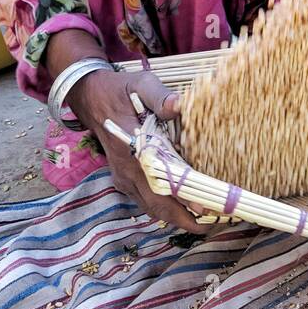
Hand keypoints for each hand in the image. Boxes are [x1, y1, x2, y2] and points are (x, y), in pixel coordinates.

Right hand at [67, 67, 208, 234]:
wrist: (91, 98)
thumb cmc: (120, 91)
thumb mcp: (141, 85)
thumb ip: (160, 96)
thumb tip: (178, 105)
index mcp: (131, 151)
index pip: (160, 184)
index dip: (183, 200)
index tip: (207, 210)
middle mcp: (127, 172)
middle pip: (157, 207)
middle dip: (186, 220)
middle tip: (216, 223)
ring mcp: (124, 179)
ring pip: (153, 208)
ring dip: (178, 217)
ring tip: (208, 218)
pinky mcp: (125, 179)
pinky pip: (148, 201)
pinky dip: (168, 208)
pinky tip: (188, 204)